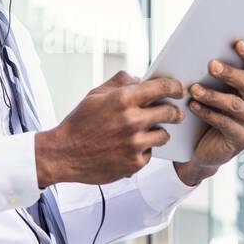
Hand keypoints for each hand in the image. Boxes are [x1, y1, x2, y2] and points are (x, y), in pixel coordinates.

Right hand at [36, 71, 185, 186]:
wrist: (64, 154)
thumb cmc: (79, 122)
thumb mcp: (96, 94)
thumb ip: (121, 82)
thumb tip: (141, 79)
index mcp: (123, 99)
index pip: (162, 87)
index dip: (175, 87)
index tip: (179, 90)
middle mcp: (131, 120)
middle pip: (169, 112)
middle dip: (174, 112)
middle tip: (175, 114)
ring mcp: (134, 144)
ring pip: (164, 135)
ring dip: (159, 133)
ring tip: (150, 132)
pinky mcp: (134, 163)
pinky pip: (150, 153)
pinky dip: (143, 150)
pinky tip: (130, 148)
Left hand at [181, 39, 243, 177]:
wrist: (204, 149)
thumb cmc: (210, 112)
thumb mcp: (217, 91)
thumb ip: (218, 74)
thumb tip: (207, 55)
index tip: (238, 44)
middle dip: (230, 73)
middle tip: (211, 65)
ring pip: (235, 104)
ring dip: (213, 95)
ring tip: (194, 88)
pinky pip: (225, 123)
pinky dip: (207, 112)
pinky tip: (193, 106)